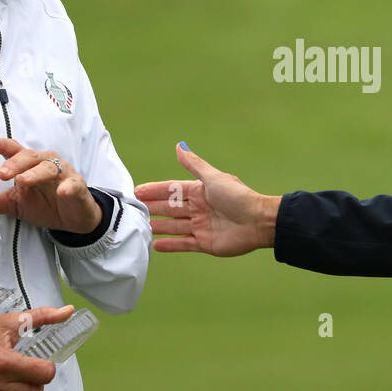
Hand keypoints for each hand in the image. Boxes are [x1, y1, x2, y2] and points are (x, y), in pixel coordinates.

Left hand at [0, 136, 101, 232]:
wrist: (73, 219)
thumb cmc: (46, 205)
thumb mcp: (17, 205)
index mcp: (30, 166)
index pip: (15, 151)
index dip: (3, 145)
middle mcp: (46, 164)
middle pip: (30, 157)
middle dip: (15, 163)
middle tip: (1, 173)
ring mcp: (63, 174)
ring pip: (49, 168)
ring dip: (35, 173)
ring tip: (23, 180)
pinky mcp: (77, 186)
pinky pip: (73, 184)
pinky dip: (67, 187)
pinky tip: (61, 192)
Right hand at [134, 143, 279, 256]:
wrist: (258, 222)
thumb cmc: (238, 197)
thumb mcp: (214, 178)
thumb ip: (195, 164)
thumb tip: (179, 146)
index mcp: (200, 191)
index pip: (172, 190)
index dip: (155, 190)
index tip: (137, 191)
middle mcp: (199, 208)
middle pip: (170, 208)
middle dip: (152, 207)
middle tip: (133, 210)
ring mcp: (201, 226)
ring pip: (174, 226)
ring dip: (158, 226)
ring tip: (141, 227)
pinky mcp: (205, 243)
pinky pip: (184, 243)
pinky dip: (171, 244)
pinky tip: (156, 245)